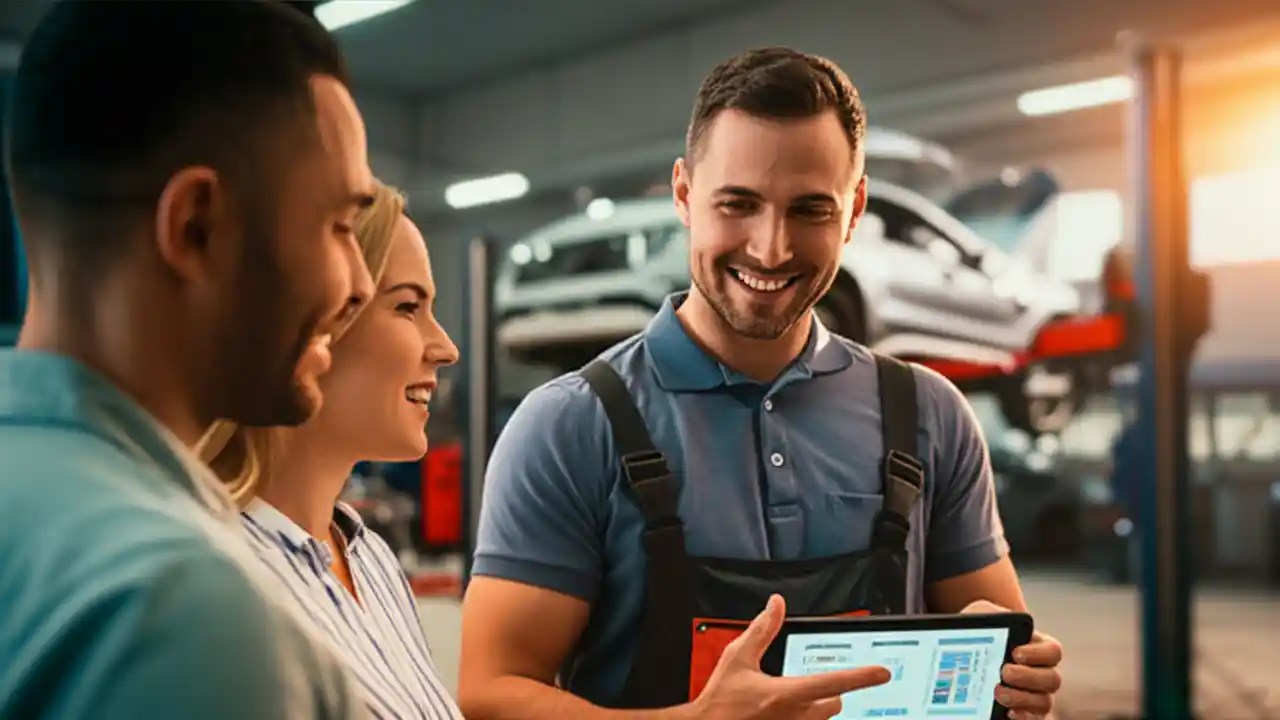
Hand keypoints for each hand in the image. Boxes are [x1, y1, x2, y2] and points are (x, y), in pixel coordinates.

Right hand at [691, 595, 890, 719]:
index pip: (834, 682)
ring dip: (814, 708)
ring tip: (791, 701)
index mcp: (787, 695)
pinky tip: (780, 712)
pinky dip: (800, 717)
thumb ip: (761, 630)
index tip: (882, 672)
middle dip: (830, 694)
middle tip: (814, 686)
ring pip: (820, 719)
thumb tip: (776, 605)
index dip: (862, 676)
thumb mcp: (737, 658)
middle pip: (834, 704)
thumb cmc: (720, 701)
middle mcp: (795, 717)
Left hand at [962, 600, 1063, 719]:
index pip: (1052, 651)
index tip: (1015, 652)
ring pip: (1044, 701)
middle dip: (1028, 676)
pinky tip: (1010, 713)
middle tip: (1005, 672)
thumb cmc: (979, 630)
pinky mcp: (1024, 711)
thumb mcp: (982, 614)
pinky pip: (1035, 718)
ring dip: (1023, 698)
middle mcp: (1042, 672)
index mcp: (1037, 647)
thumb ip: (991, 613)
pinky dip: (1025, 717)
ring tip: (998, 693)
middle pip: (1051, 679)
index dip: (1038, 654)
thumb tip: (996, 620)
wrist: (962, 653)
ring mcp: (1035, 694)